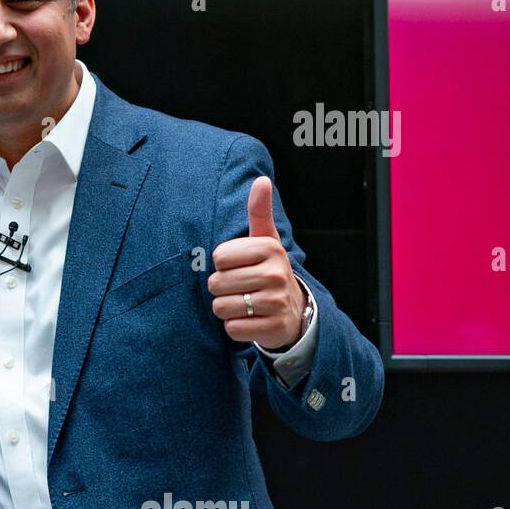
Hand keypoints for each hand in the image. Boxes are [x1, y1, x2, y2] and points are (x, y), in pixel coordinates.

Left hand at [208, 176, 305, 350]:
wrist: (293, 310)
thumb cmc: (269, 270)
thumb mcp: (265, 240)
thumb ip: (259, 211)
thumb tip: (262, 180)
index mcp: (269, 249)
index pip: (218, 257)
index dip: (223, 265)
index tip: (241, 266)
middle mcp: (275, 274)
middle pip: (216, 283)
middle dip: (222, 288)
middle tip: (242, 288)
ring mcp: (275, 302)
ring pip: (221, 307)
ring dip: (227, 308)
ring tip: (246, 303)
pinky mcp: (272, 328)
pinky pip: (232, 329)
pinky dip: (235, 327)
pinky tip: (251, 319)